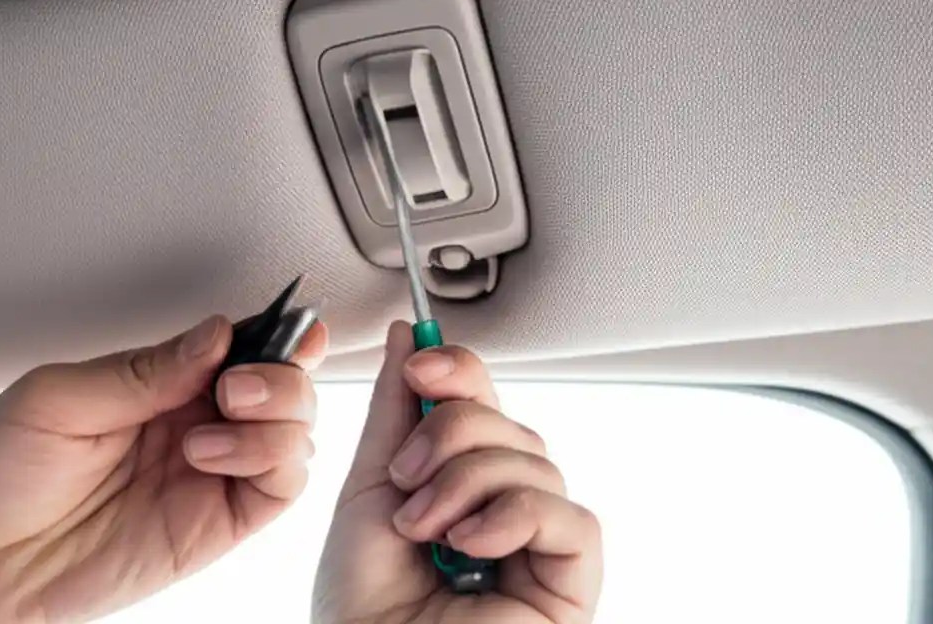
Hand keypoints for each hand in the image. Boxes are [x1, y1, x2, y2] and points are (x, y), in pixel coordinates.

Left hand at [0, 314, 327, 621]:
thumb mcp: (55, 399)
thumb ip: (141, 370)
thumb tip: (215, 336)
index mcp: (158, 383)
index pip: (238, 345)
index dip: (275, 331)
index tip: (289, 323)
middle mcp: (193, 423)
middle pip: (284, 384)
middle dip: (281, 374)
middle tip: (237, 381)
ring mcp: (210, 474)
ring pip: (296, 432)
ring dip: (277, 415)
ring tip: (219, 417)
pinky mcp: (217, 525)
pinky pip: (281, 488)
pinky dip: (271, 461)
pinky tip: (209, 456)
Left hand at [314, 322, 601, 623]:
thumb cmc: (360, 607)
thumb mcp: (369, 488)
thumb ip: (394, 413)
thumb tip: (406, 335)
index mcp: (462, 485)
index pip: (487, 406)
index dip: (462, 372)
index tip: (419, 364)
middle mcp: (506, 513)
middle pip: (513, 426)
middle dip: (450, 434)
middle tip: (404, 478)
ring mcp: (541, 549)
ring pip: (538, 463)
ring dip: (467, 482)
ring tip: (423, 528)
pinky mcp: (571, 586)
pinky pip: (570, 518)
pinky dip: (512, 515)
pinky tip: (469, 545)